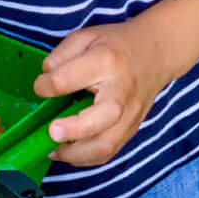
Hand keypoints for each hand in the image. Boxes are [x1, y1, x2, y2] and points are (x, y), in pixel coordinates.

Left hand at [33, 17, 173, 166]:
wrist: (157, 53)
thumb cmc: (116, 47)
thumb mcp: (85, 38)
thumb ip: (60, 58)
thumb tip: (44, 86)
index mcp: (106, 62)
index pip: (69, 79)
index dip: (46, 86)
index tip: (41, 87)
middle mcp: (121, 91)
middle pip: (102, 117)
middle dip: (73, 129)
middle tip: (52, 132)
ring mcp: (129, 115)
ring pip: (105, 145)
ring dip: (75, 153)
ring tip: (54, 149)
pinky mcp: (130, 131)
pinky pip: (107, 154)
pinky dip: (84, 159)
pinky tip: (69, 151)